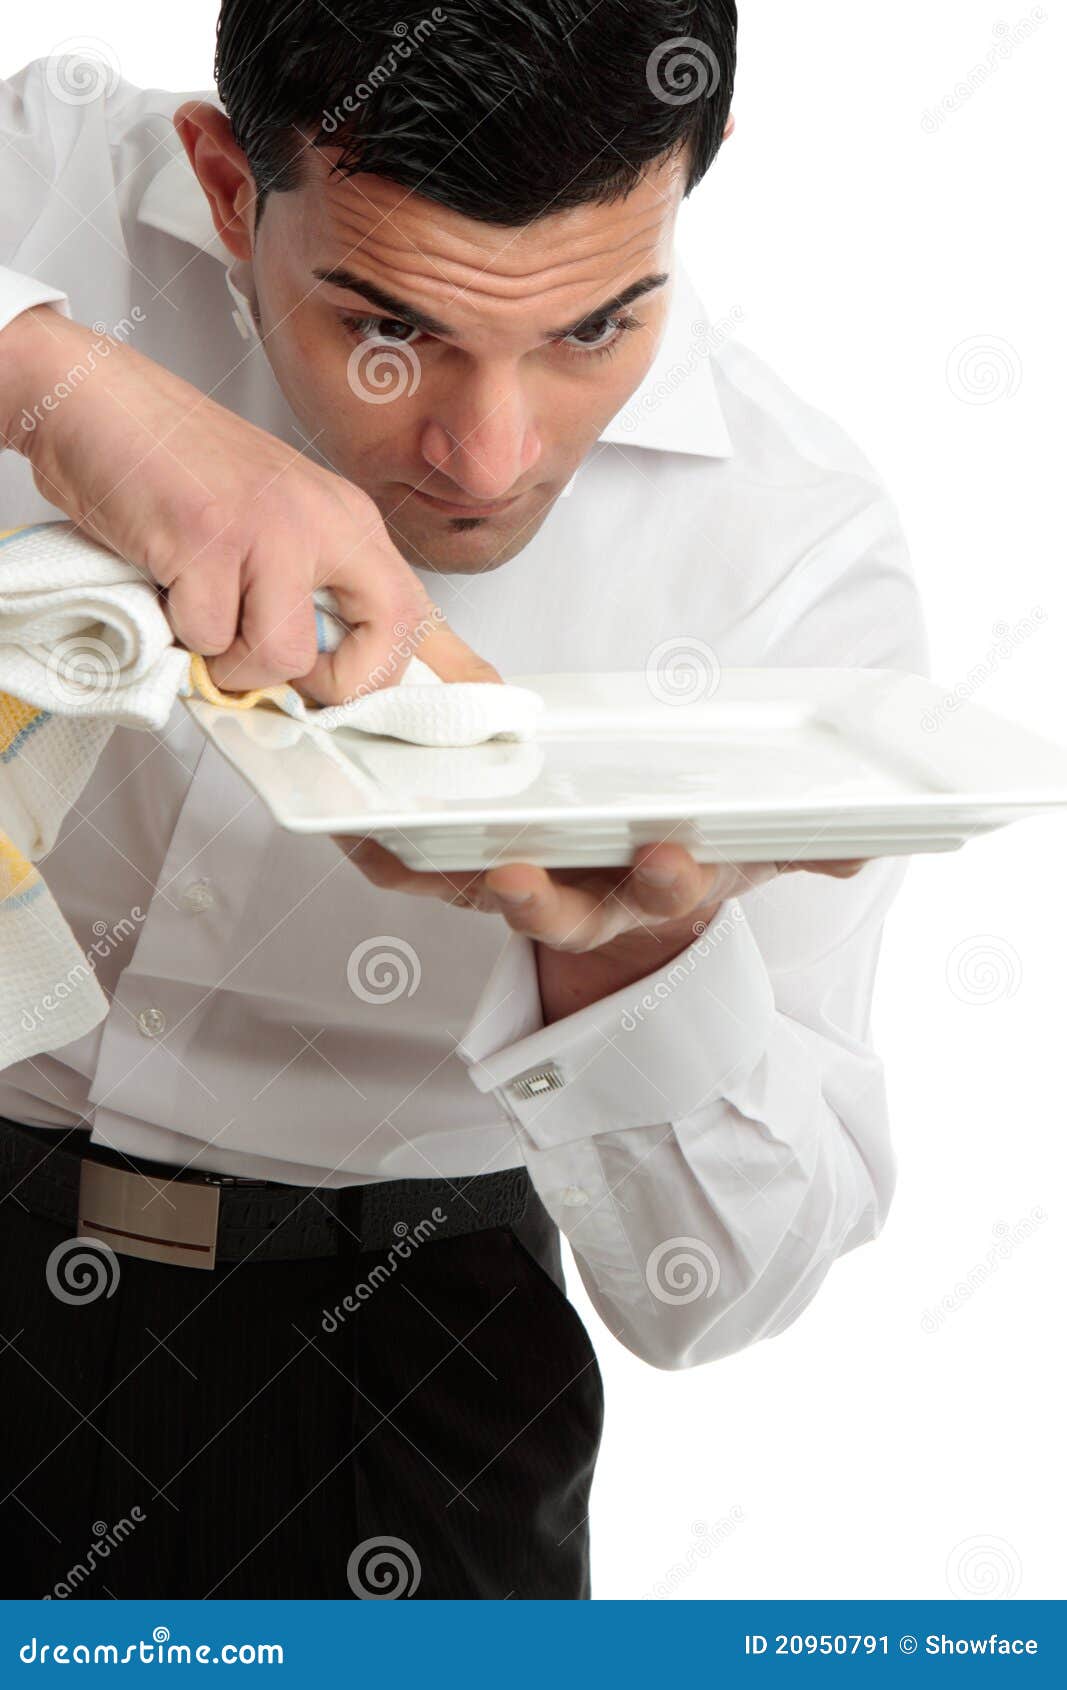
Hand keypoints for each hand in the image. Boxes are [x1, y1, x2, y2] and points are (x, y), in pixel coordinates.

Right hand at [1, 306, 494, 698]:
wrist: (93, 399)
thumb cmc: (172, 464)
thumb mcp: (269, 521)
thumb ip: (307, 590)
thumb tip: (331, 673)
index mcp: (345, 520)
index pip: (420, 608)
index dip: (454, 668)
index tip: (484, 700)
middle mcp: (322, 520)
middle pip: (382, 641)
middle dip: (331, 684)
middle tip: (275, 667)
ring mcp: (270, 527)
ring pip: (284, 656)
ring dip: (233, 660)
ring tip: (203, 612)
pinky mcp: (209, 538)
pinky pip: (211, 637)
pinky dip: (180, 633)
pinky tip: (168, 584)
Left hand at [337, 837, 866, 1021]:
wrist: (621, 912)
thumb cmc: (678, 866)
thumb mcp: (746, 861)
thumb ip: (799, 848)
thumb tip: (862, 850)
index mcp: (651, 894)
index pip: (667, 893)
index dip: (671, 880)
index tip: (675, 855)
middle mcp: (583, 905)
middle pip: (560, 912)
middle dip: (541, 900)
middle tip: (519, 875)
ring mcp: (520, 896)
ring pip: (475, 894)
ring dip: (434, 876)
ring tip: (390, 850)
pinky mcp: (467, 881)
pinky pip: (419, 876)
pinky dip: (381, 857)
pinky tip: (345, 832)